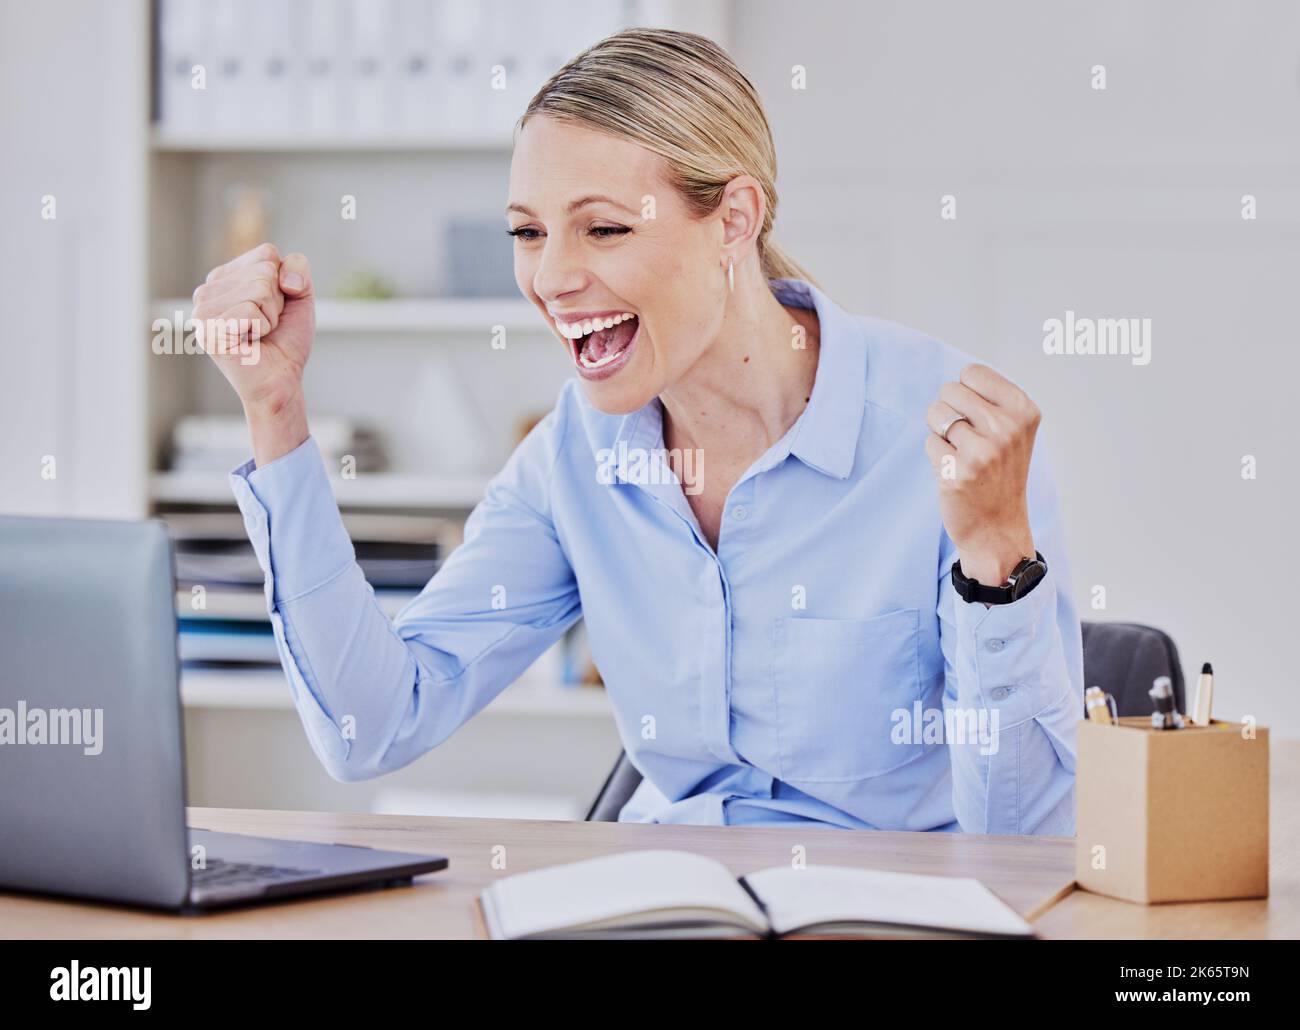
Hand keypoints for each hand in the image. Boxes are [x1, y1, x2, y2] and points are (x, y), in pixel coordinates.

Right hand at [191, 243, 314, 410]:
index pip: (266, 253)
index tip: (273, 308)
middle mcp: (208, 289)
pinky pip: (250, 309)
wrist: (282, 378)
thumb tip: (285, 279)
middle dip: (277, 301)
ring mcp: (203, 309)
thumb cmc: (286, 339)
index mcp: (225, 277)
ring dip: (270, 315)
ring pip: (258, 288)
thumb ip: (298, 267)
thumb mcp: (300, 296)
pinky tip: (250, 342)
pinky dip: (262, 327)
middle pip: (264, 270)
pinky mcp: (208, 328)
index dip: (283, 283)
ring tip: (257, 334)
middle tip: (266, 325)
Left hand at [924, 364, 1039, 589]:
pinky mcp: (958, 471)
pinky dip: (936, 456)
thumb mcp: (1013, 430)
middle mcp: (1007, 428)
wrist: (997, 527)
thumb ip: (991, 400)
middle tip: (966, 439)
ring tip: (960, 453)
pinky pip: (929, 442)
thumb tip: (959, 377)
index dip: (965, 392)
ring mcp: (983, 451)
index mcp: (1023, 410)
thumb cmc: (999, 472)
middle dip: (949, 411)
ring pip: (935, 414)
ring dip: (939, 432)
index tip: (978, 416)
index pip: (972, 372)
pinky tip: (955, 472)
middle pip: (949, 390)